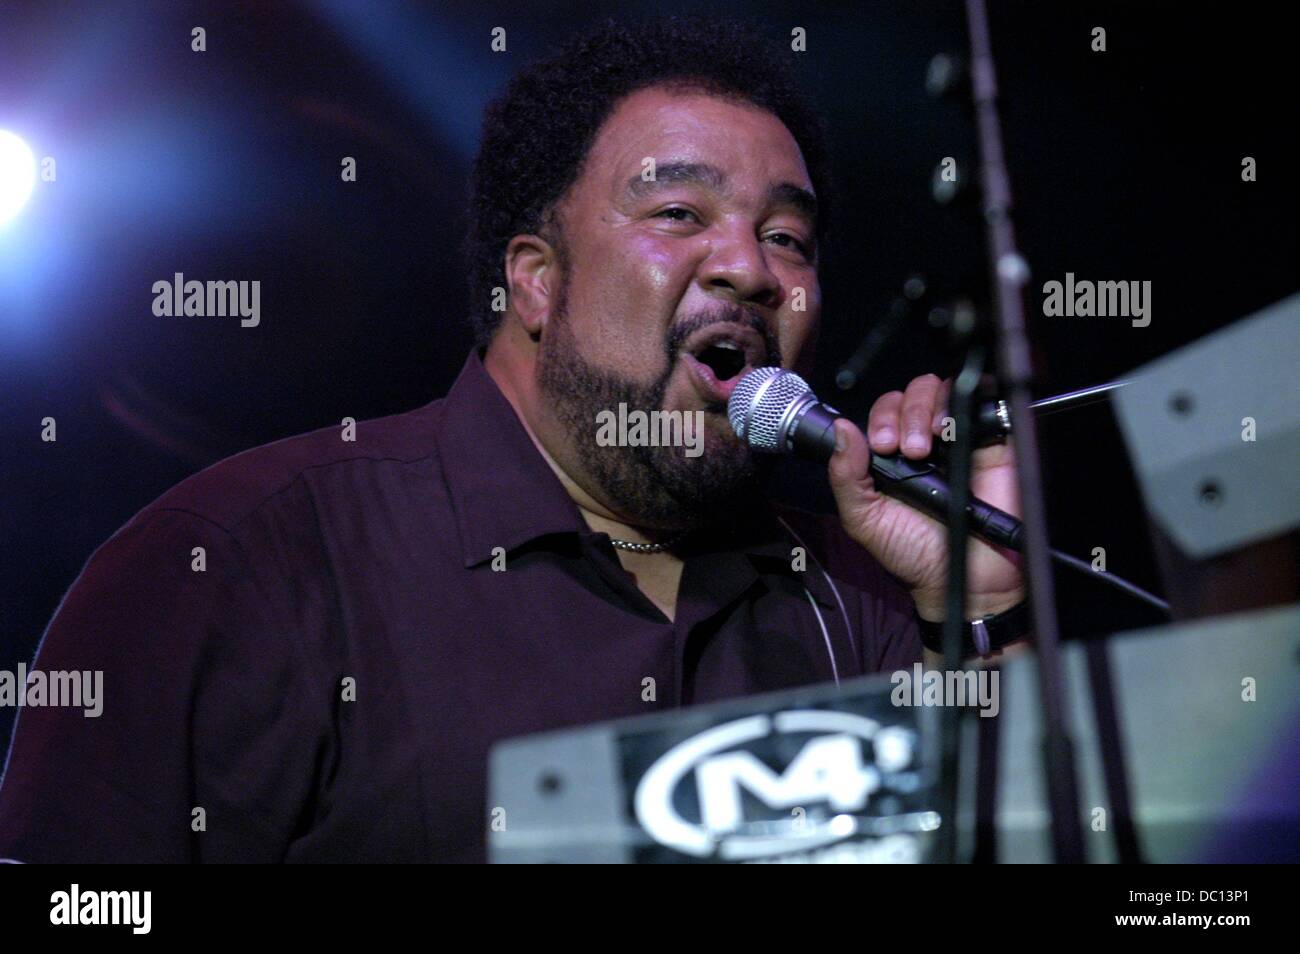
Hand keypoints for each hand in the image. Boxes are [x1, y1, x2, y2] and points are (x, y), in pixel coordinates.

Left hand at [827, 373, 1024, 621]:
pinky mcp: (992, 441)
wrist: (962, 579)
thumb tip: (840, 430)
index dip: (881, 419)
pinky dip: (965, 404)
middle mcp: (925, 440)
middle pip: (912, 393)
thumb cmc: (913, 552)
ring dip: (928, 409)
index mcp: (893, 454)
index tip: (883, 446)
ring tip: (929, 447)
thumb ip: (846, 477)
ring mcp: (959, 438)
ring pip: (942, 390)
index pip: (883, 411)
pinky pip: (981, 402)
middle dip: (905, 414)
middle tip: (908, 450)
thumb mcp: (864, 519)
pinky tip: (954, 432)